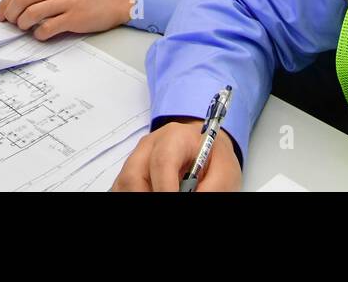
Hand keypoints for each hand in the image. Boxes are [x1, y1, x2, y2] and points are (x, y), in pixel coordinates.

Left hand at [0, 0, 138, 39]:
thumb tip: (24, 2)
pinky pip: (47, 28)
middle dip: (9, 14)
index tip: (1, 13)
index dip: (5, 2)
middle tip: (9, 23)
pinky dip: (39, 34)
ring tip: (25, 28)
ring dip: (22, 24)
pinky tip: (41, 35)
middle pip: (21, 0)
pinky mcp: (74, 18)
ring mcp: (66, 1)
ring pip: (31, 14)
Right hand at [112, 118, 241, 191]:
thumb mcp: (225, 172)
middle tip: (164, 209)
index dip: (164, 188)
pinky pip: (122, 189)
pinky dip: (134, 196)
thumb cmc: (214, 159)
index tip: (173, 200)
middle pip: (133, 175)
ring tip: (162, 199)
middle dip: (145, 195)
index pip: (162, 161)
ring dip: (139, 196)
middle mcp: (149, 146)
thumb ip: (212, 188)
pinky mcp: (130, 174)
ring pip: (124, 184)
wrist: (206, 150)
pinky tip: (154, 194)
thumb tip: (193, 198)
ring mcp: (137, 159)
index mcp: (175, 137)